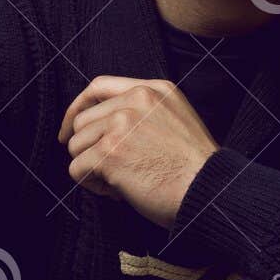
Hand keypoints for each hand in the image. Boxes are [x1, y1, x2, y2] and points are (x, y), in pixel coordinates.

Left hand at [58, 75, 219, 229]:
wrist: (208, 191)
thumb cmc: (193, 167)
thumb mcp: (176, 119)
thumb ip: (144, 111)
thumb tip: (100, 125)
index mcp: (153, 89)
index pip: (98, 87)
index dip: (78, 108)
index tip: (70, 130)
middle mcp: (136, 100)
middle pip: (82, 121)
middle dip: (89, 149)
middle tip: (114, 170)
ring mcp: (121, 124)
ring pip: (76, 146)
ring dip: (92, 169)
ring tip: (121, 182)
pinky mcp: (110, 152)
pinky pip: (77, 170)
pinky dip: (93, 186)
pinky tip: (119, 192)